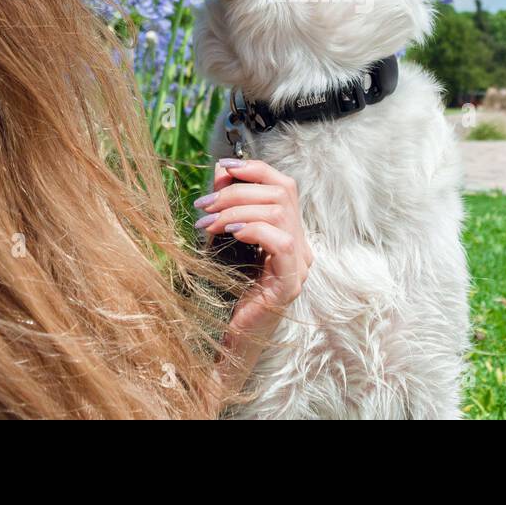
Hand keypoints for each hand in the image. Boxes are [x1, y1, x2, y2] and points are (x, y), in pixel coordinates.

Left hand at [195, 158, 313, 341]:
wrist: (232, 337)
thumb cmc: (229, 289)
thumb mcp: (226, 239)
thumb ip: (228, 207)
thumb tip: (222, 170)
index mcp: (289, 231)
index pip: (284, 185)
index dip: (255, 169)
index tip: (223, 167)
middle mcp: (301, 245)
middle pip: (280, 194)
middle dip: (236, 193)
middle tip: (203, 206)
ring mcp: (300, 264)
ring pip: (279, 213)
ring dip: (237, 211)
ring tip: (208, 223)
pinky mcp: (291, 282)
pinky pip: (281, 242)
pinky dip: (254, 230)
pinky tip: (230, 234)